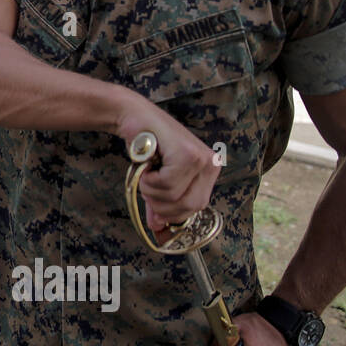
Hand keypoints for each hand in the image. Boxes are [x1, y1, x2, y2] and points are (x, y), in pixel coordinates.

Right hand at [118, 98, 219, 231]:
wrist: (134, 118)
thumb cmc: (147, 147)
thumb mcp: (157, 180)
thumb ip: (160, 203)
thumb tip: (157, 227)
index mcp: (209, 171)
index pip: (196, 207)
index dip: (173, 213)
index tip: (155, 209)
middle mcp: (211, 164)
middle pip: (189, 206)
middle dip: (162, 206)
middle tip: (146, 188)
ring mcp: (201, 159)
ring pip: (175, 197)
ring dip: (151, 190)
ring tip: (145, 173)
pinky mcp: (187, 155)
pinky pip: (166, 185)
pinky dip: (149, 180)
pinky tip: (146, 166)